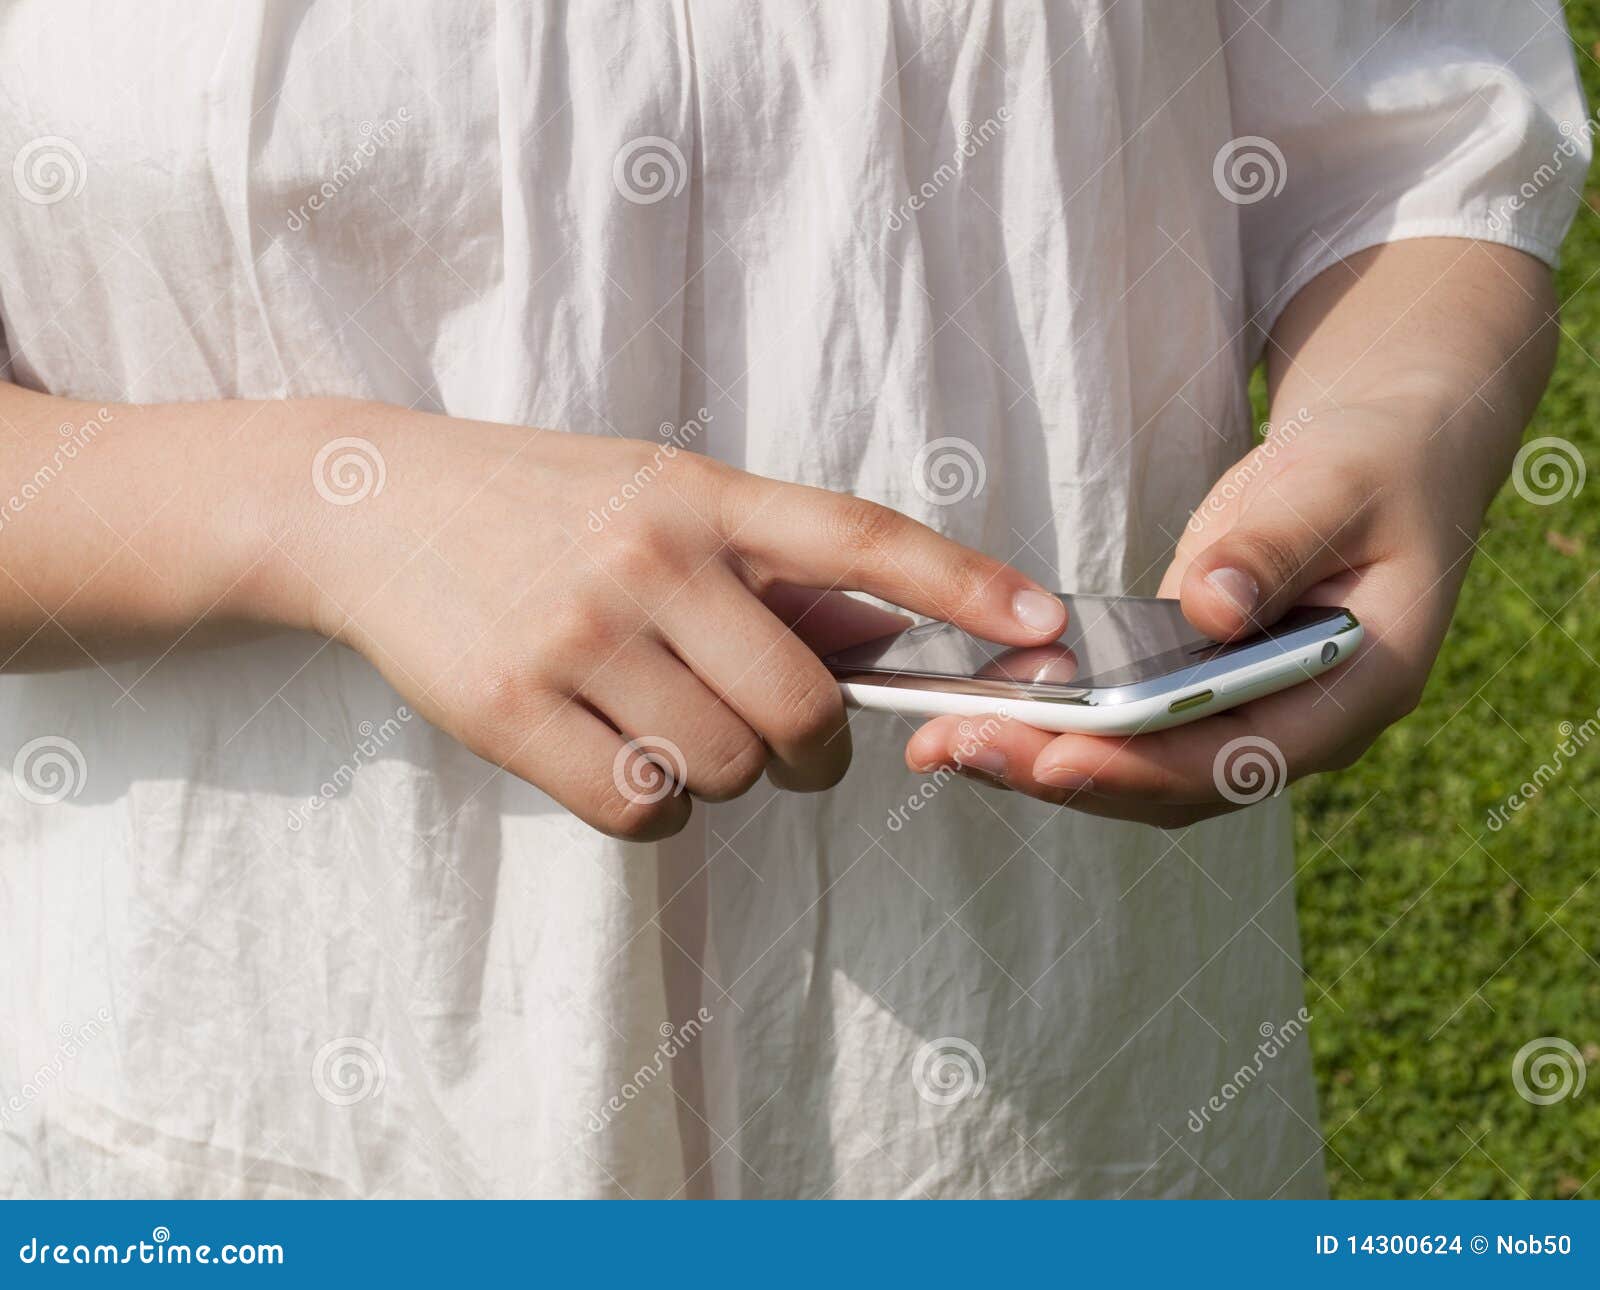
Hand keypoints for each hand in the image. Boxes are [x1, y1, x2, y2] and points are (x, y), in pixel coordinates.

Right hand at [277, 403, 1066, 838]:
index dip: (963, 582)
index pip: (858, 535)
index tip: (1043, 622)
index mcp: (698, 493)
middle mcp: (649, 558)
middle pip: (801, 708)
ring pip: (725, 768)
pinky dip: (651, 806)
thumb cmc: (537, 504)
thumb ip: (765, 566)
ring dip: (721, 774)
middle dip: (815, 750)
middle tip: (787, 744)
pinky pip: (641, 809)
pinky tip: (613, 754)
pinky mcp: (510, 709)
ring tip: (662, 725)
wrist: (366, 507)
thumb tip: (885, 639)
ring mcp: (577, 634)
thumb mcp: (655, 494)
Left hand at [904, 400, 1483, 825]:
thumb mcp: (1337, 486)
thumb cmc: (1371, 463)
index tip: (1057, 758)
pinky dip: (1056, 730)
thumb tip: (1209, 610)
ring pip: (1140, 773)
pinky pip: (1126, 734)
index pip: (1244, 757)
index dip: (1149, 766)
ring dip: (1040, 763)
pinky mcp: (1198, 694)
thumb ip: (1275, 547)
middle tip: (957, 748)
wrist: (1381, 457)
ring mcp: (1245, 718)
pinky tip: (978, 712)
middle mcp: (1298, 725)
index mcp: (1359, 689)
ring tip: (940, 742)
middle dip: (1063, 773)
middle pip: (1174, 783)